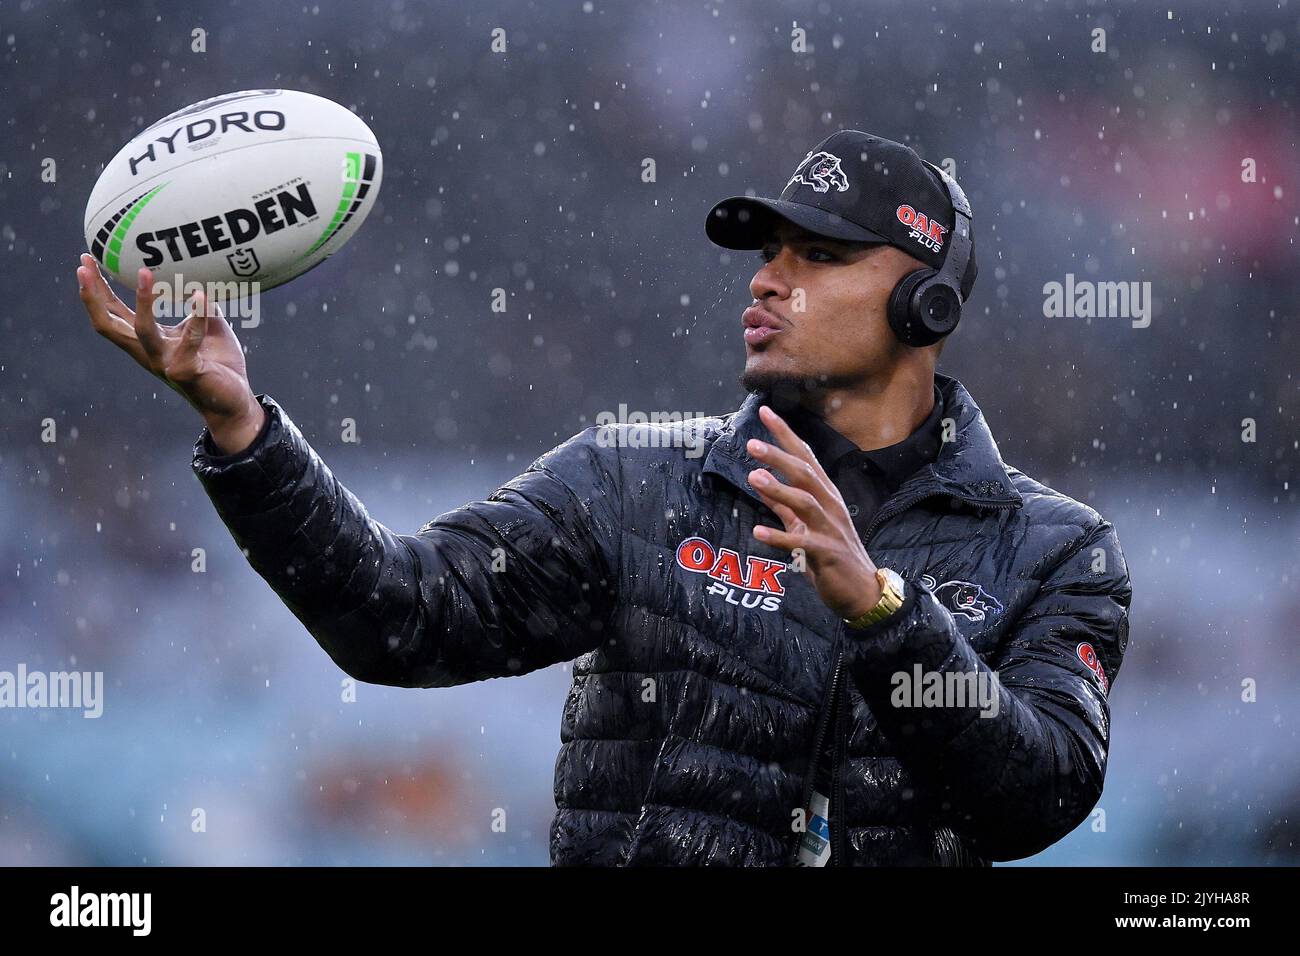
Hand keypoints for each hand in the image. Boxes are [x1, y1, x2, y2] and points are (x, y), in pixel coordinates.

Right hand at [77, 255, 264, 451]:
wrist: (235, 402)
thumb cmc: (219, 365)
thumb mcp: (207, 329)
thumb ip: (199, 309)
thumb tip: (202, 282)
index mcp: (148, 342)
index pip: (113, 314)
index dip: (96, 289)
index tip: (86, 260)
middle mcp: (149, 353)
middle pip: (108, 325)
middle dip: (93, 295)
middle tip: (84, 265)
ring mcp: (165, 363)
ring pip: (142, 330)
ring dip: (143, 299)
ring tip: (144, 271)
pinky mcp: (186, 371)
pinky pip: (189, 339)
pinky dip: (197, 315)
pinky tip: (202, 295)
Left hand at [747, 404, 881, 619]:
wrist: (861, 592)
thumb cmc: (832, 555)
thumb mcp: (804, 525)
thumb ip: (783, 505)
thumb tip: (760, 481)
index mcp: (824, 494)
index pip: (804, 457)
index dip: (785, 435)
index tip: (765, 412)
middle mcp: (830, 505)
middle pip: (805, 473)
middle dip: (779, 456)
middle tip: (751, 442)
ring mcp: (830, 528)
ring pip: (805, 501)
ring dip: (779, 489)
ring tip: (753, 477)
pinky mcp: (827, 553)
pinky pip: (802, 542)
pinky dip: (780, 536)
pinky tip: (758, 532)